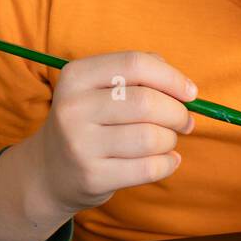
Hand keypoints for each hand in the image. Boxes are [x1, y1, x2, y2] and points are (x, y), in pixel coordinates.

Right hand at [31, 51, 197, 212]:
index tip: (190, 93)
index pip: (135, 64)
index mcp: (76, 76)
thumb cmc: (90, 122)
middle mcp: (73, 108)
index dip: (171, 77)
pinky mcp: (92, 176)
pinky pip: (148, 168)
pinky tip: (167, 160)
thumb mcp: (98, 89)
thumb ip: (139, 75)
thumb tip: (185, 88)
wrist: (49, 171)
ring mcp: (79, 144)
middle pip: (146, 102)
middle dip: (177, 113)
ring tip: (167, 141)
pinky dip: (168, 164)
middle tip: (185, 121)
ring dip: (170, 140)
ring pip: (150, 137)